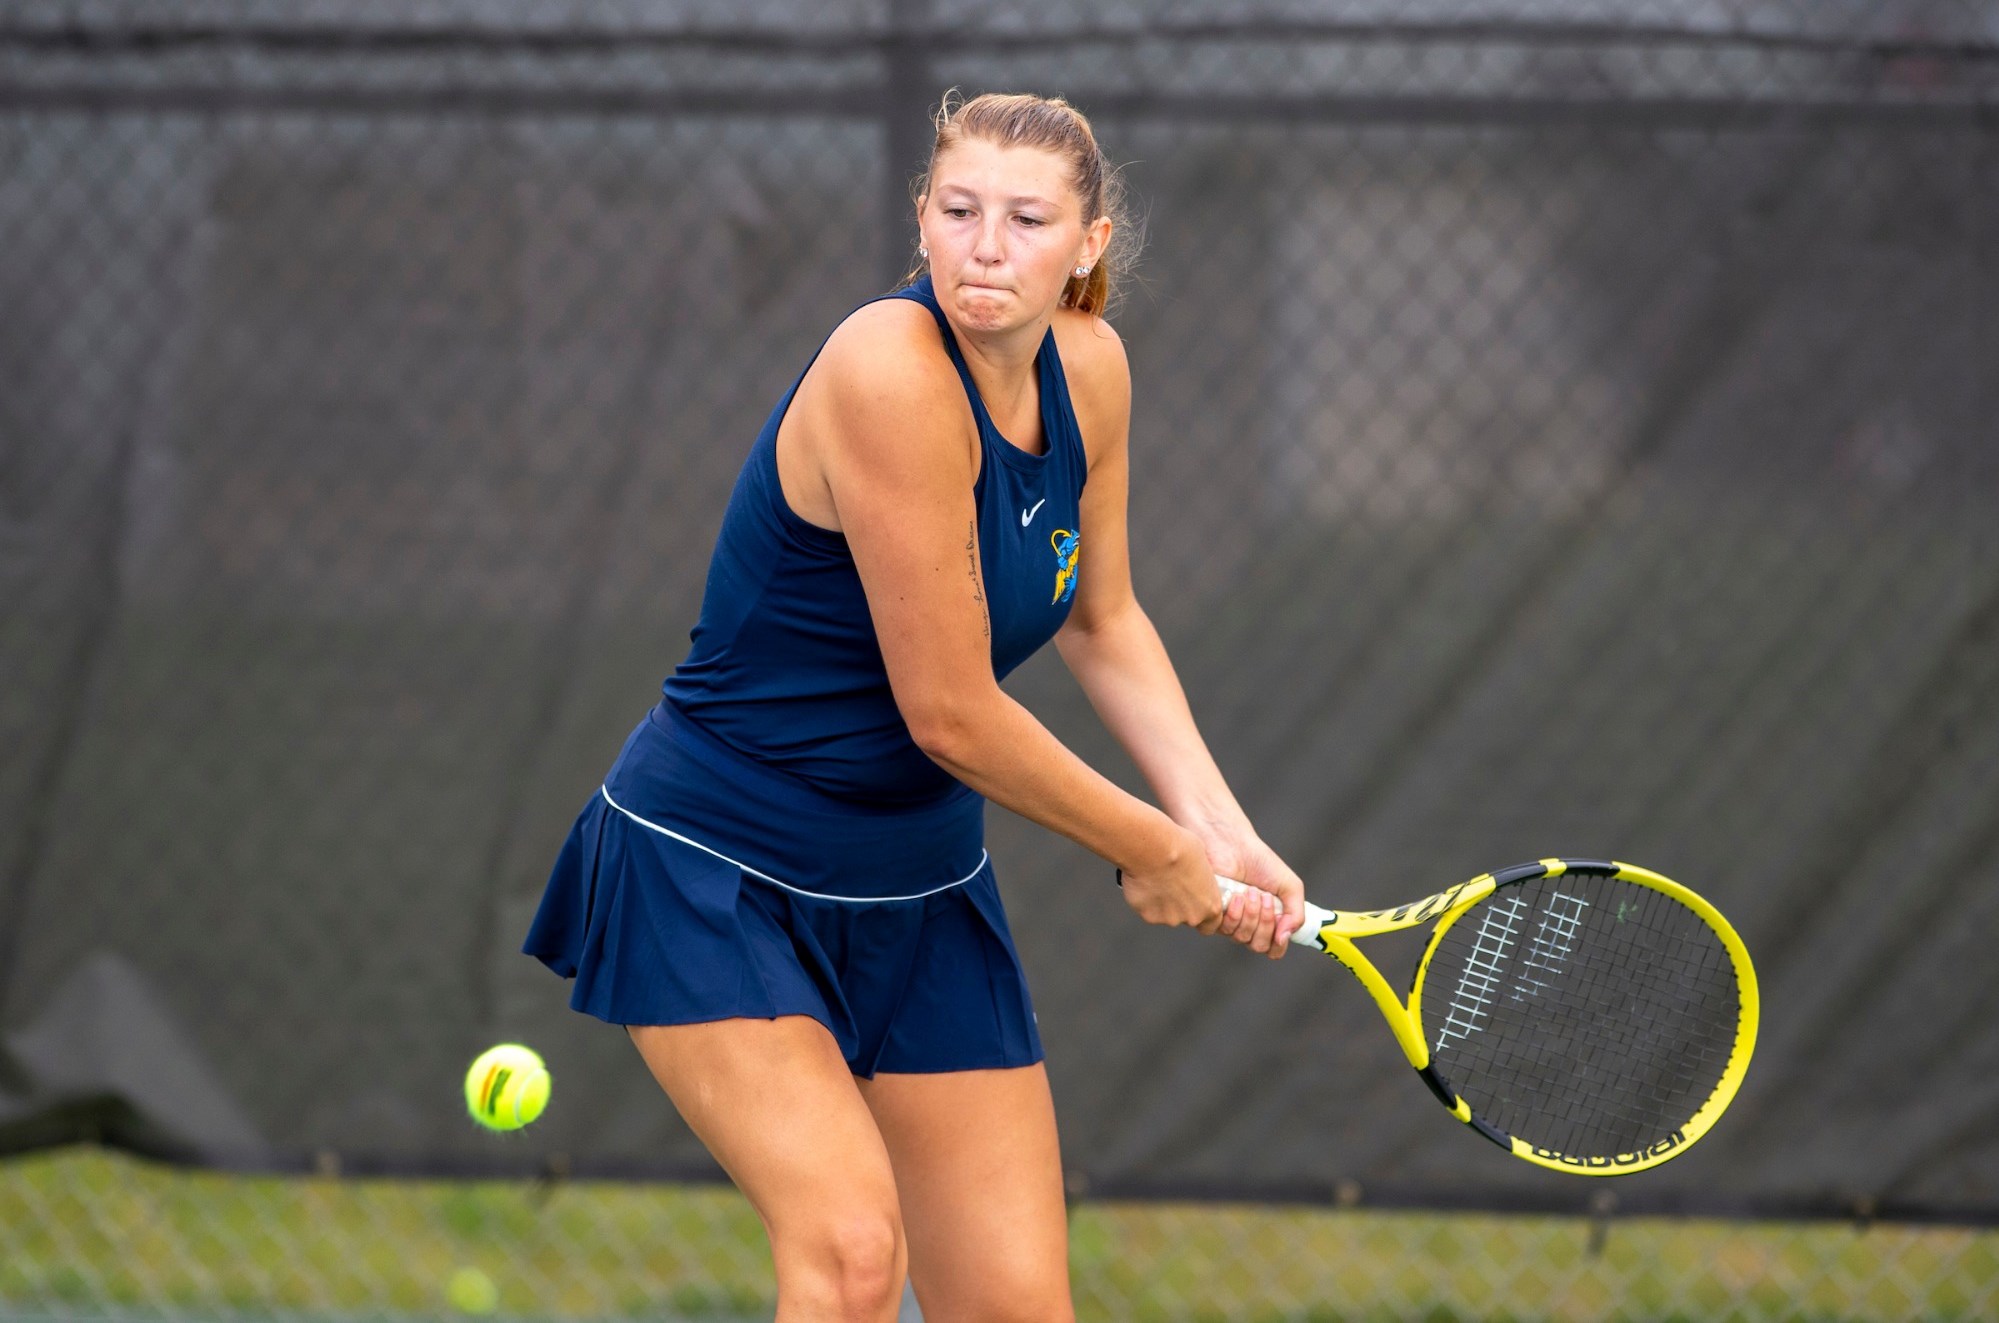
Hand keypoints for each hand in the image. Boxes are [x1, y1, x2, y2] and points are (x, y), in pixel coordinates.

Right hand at [1117, 824, 1224, 930]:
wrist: (1155, 850)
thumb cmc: (1181, 850)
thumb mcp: (1202, 861)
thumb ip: (1201, 879)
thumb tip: (1194, 875)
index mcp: (1211, 905)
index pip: (1212, 924)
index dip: (1204, 915)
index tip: (1197, 903)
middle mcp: (1192, 917)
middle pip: (1187, 918)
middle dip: (1181, 906)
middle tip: (1173, 886)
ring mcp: (1169, 918)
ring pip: (1165, 914)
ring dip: (1162, 902)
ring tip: (1157, 880)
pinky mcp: (1148, 915)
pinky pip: (1147, 909)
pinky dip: (1146, 900)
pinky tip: (1145, 882)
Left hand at [1201, 828, 1305, 959]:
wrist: (1232, 843)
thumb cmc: (1259, 861)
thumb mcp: (1289, 886)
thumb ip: (1296, 913)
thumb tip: (1286, 937)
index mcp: (1267, 920)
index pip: (1273, 949)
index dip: (1279, 944)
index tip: (1282, 929)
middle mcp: (1247, 924)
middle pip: (1259, 946)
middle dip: (1266, 923)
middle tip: (1265, 897)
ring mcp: (1228, 920)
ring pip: (1242, 939)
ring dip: (1251, 916)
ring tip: (1251, 892)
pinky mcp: (1210, 914)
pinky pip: (1223, 930)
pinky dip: (1234, 915)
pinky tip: (1237, 896)